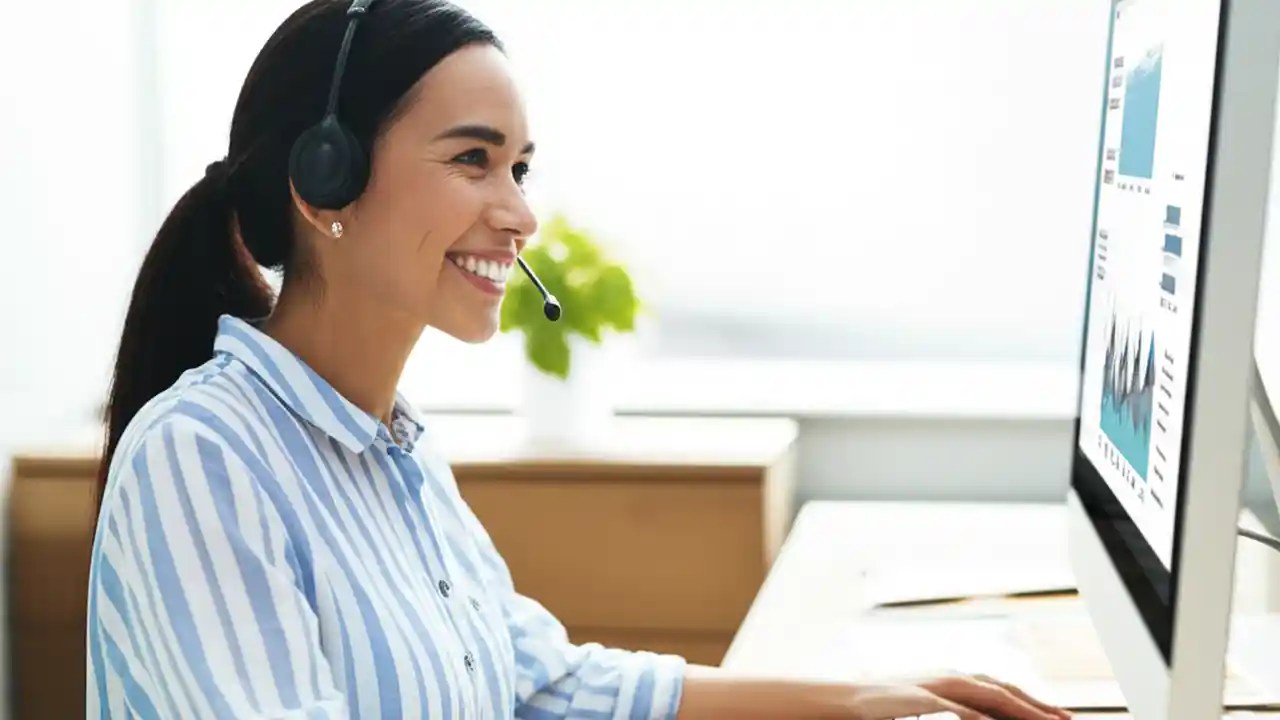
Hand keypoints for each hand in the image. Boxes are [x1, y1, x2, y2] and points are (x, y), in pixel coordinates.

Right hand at [847, 673, 1070, 719]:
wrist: (846, 700)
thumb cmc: (883, 708)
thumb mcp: (925, 706)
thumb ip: (954, 709)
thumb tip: (981, 717)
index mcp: (953, 680)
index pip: (1002, 689)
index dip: (1032, 702)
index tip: (1058, 717)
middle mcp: (950, 678)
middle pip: (1003, 690)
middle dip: (1037, 705)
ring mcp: (936, 686)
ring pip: (988, 695)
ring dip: (1020, 709)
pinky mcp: (920, 697)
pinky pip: (956, 709)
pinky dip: (978, 717)